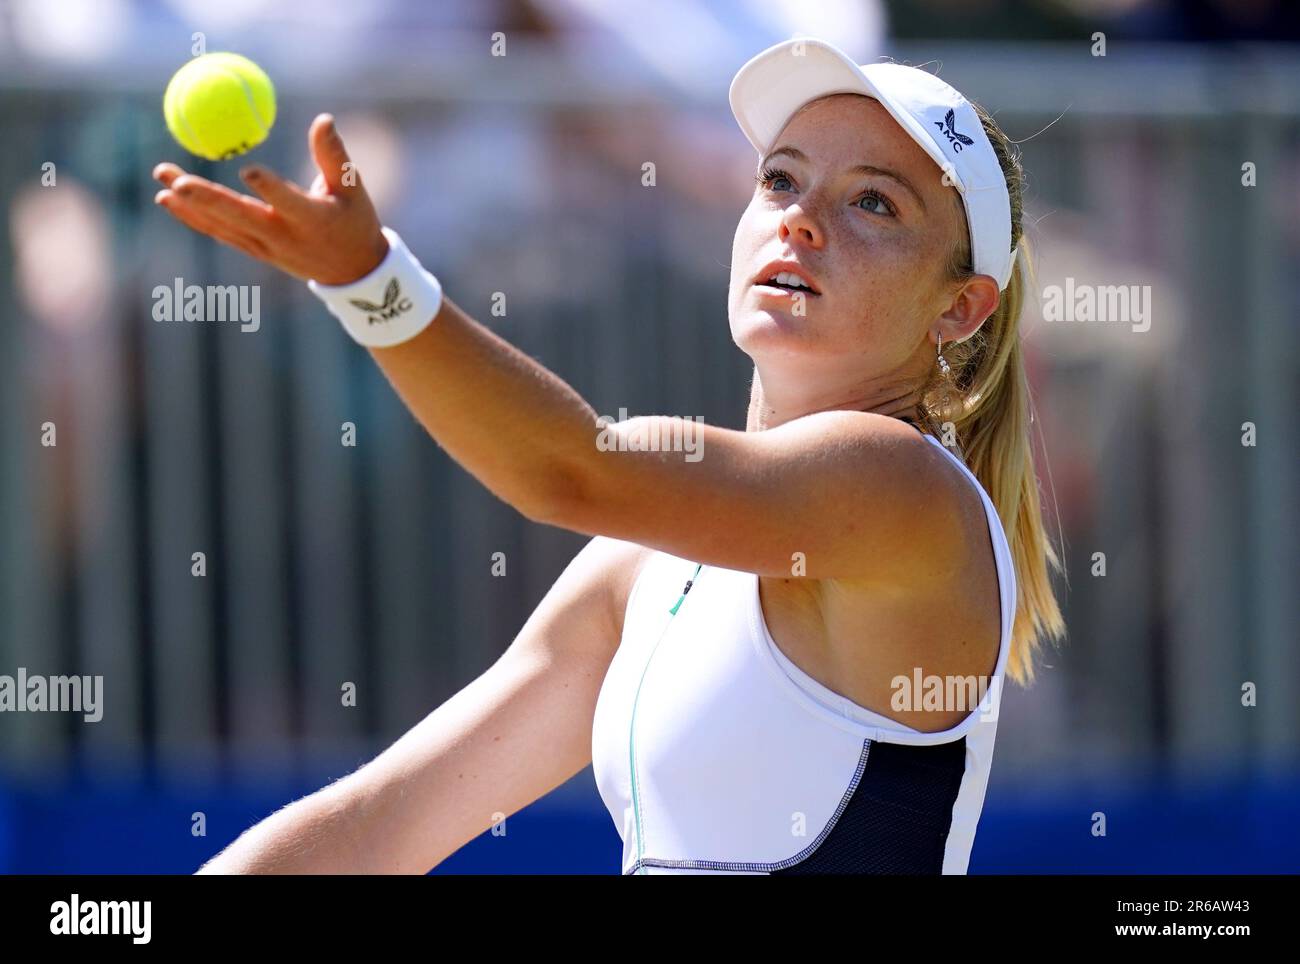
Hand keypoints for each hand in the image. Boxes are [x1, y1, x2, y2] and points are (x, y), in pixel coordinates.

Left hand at [153, 113, 389, 284]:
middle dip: (208, 199)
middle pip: (240, 217)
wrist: (350, 271)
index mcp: (312, 219)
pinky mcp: (254, 250)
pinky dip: (193, 217)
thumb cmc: (354, 222)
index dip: (270, 188)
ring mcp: (266, 247)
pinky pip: (219, 232)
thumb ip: (333, 155)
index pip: (289, 202)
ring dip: (189, 204)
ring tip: (162, 177)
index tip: (249, 170)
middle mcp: (284, 236)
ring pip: (221, 225)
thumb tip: (323, 118)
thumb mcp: (352, 188)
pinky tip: (168, 199)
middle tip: (178, 182)